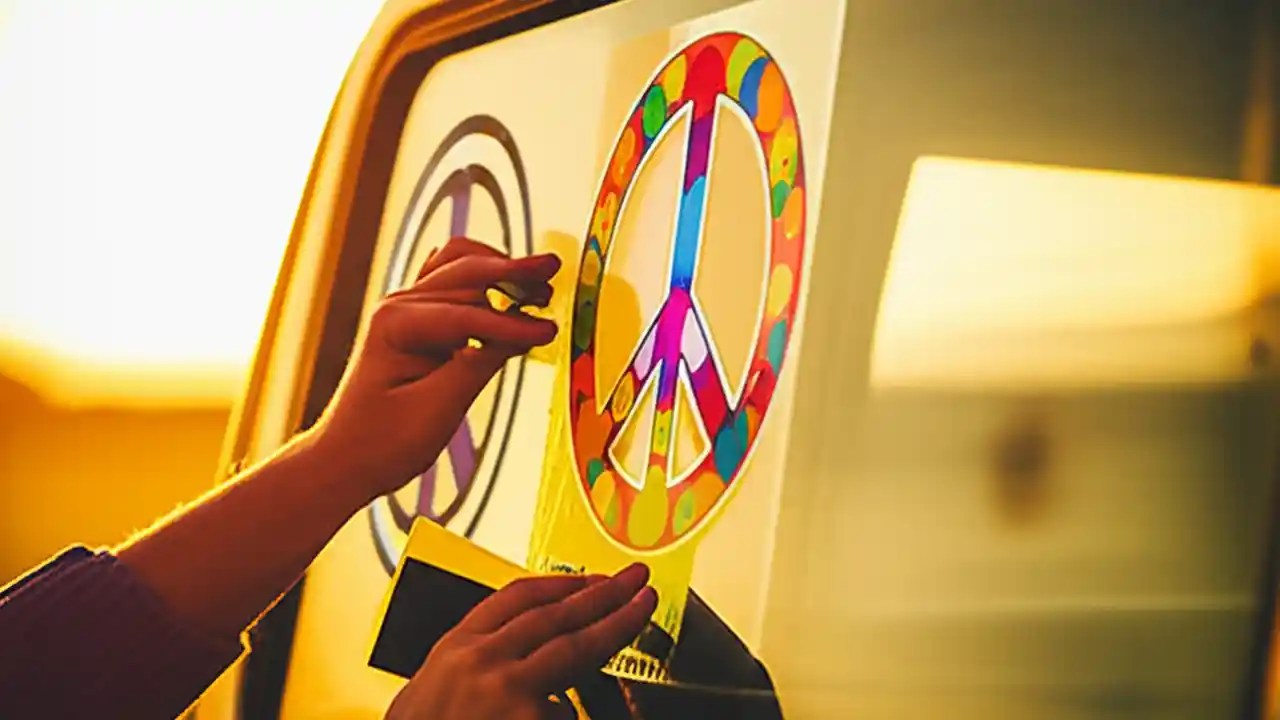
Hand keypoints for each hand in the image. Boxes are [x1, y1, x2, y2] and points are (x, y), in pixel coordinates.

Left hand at [308, 237, 559, 502]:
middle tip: (552, 271)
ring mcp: (407, 310)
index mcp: (396, 324)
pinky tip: (511, 293)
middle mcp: (399, 306)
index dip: (512, 324)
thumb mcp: (435, 410)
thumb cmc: (379, 441)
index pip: (468, 315)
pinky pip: (455, 285)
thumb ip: (478, 366)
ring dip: (500, 270)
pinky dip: (486, 283)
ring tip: (538, 286)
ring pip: (461, 267)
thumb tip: (522, 334)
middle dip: (512, 272)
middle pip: (466, 273)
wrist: (346, 459)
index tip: (548, 331)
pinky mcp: (420, 322)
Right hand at [386, 564, 656, 719]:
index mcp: (455, 650)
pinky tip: (612, 705)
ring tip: (643, 610)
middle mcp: (480, 662)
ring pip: (575, 649)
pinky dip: (580, 708)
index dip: (559, 584)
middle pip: (555, 615)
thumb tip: (514, 657)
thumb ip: (471, 669)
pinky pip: (570, 710)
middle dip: (603, 593)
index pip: (514, 599)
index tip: (589, 577)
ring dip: (617, 625)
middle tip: (637, 579)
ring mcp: (506, 691)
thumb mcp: (429, 694)